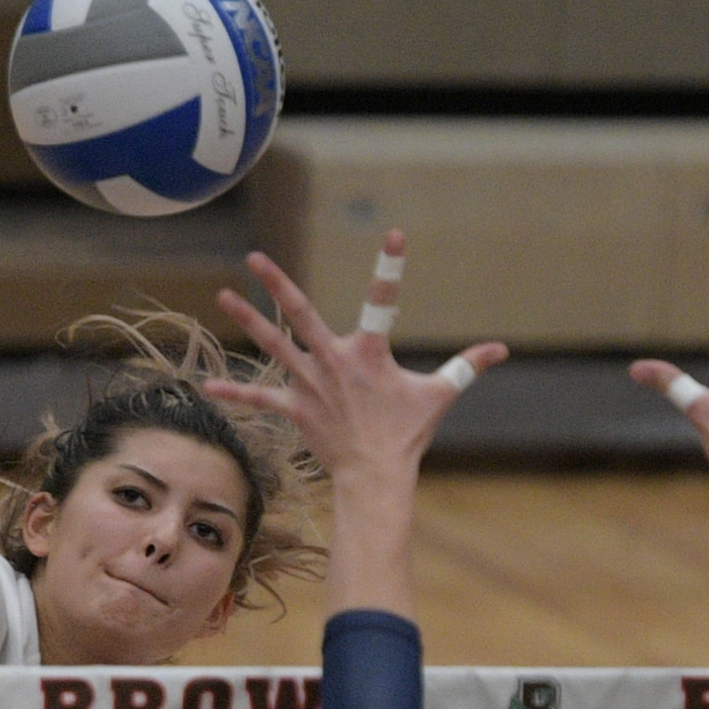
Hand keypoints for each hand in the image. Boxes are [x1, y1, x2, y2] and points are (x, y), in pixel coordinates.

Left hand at [204, 231, 506, 484]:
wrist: (375, 474)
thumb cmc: (406, 434)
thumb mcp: (438, 396)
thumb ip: (466, 367)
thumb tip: (502, 349)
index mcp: (368, 353)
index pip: (383, 300)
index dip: (390, 266)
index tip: (394, 234)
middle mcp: (333, 361)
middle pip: (300, 314)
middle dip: (277, 284)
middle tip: (255, 257)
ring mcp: (309, 383)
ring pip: (273, 344)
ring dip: (247, 319)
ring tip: (223, 294)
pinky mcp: (294, 407)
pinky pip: (259, 397)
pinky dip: (234, 392)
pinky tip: (207, 384)